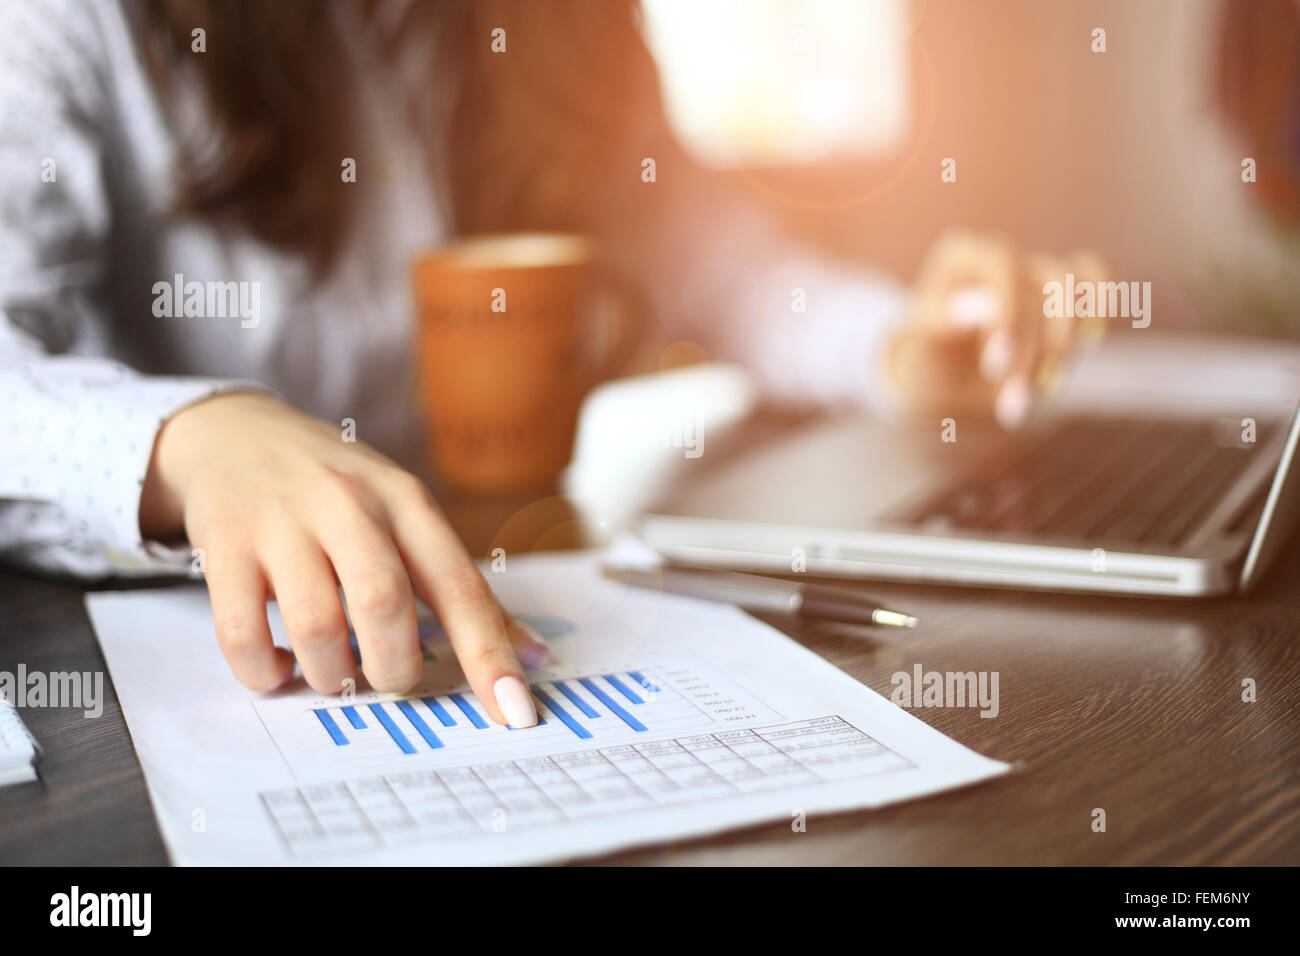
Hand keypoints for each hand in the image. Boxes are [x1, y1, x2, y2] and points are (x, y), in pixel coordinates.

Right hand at [138, 392, 544, 725]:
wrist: (238, 433)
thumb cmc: (340, 490)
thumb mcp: (408, 516)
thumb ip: (464, 586)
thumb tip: (532, 657)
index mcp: (407, 502)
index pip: (460, 586)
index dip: (490, 654)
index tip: (514, 711)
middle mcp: (348, 504)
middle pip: (384, 603)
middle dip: (394, 667)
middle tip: (388, 678)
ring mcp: (282, 522)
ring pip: (316, 625)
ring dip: (331, 675)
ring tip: (333, 672)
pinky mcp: (225, 543)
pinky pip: (242, 632)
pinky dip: (264, 671)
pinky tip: (278, 666)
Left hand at [884, 230, 1110, 427]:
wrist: (942, 380)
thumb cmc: (924, 361)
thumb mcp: (916, 351)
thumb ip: (939, 328)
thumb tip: (974, 310)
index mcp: (961, 256)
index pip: (1001, 262)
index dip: (1007, 311)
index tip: (994, 366)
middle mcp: (1002, 258)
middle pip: (1040, 287)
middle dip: (1031, 354)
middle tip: (1011, 405)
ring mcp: (1034, 271)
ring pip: (1070, 294)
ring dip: (1061, 352)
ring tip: (1031, 401)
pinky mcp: (1061, 294)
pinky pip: (1092, 278)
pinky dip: (1097, 309)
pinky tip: (1088, 345)